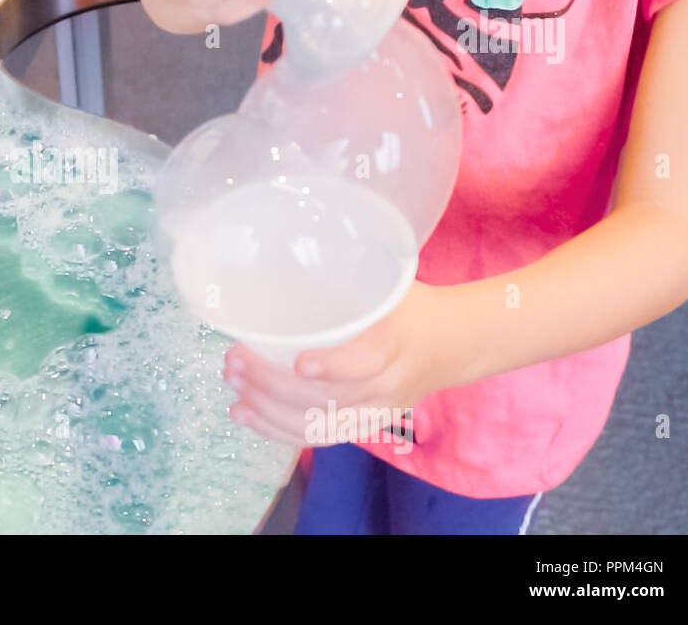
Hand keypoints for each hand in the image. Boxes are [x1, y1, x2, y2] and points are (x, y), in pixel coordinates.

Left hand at [223, 282, 467, 446]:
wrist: (453, 344)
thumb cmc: (409, 305)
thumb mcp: (389, 282)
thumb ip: (348, 274)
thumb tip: (287, 249)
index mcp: (396, 341)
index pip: (366, 362)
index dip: (333, 366)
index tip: (297, 361)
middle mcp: (389, 384)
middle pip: (329, 399)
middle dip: (273, 385)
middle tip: (234, 362)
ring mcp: (377, 411)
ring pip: (319, 426)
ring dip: (268, 411)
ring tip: (233, 388)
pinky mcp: (365, 427)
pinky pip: (319, 438)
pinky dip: (279, 431)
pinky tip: (247, 415)